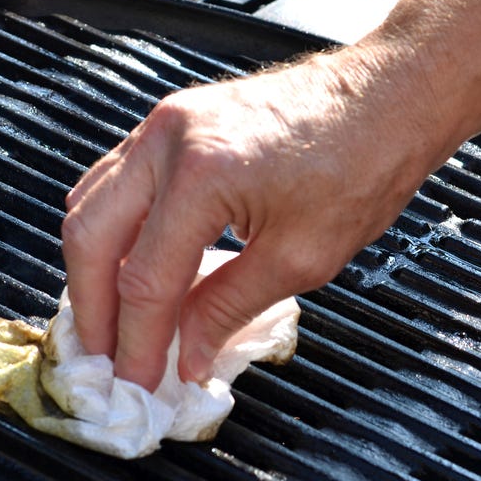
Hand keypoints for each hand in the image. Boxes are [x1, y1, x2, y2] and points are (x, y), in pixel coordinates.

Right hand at [61, 48, 461, 390]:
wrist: (389, 97)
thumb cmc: (363, 164)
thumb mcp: (302, 257)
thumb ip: (228, 308)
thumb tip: (187, 356)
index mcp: (201, 175)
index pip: (146, 280)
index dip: (137, 342)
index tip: (136, 383)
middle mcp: (169, 140)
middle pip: (91, 236)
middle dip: (92, 307)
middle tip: (104, 359)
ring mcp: (166, 123)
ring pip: (92, 204)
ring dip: (95, 268)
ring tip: (112, 322)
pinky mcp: (174, 120)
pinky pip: (116, 181)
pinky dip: (114, 230)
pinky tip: (128, 266)